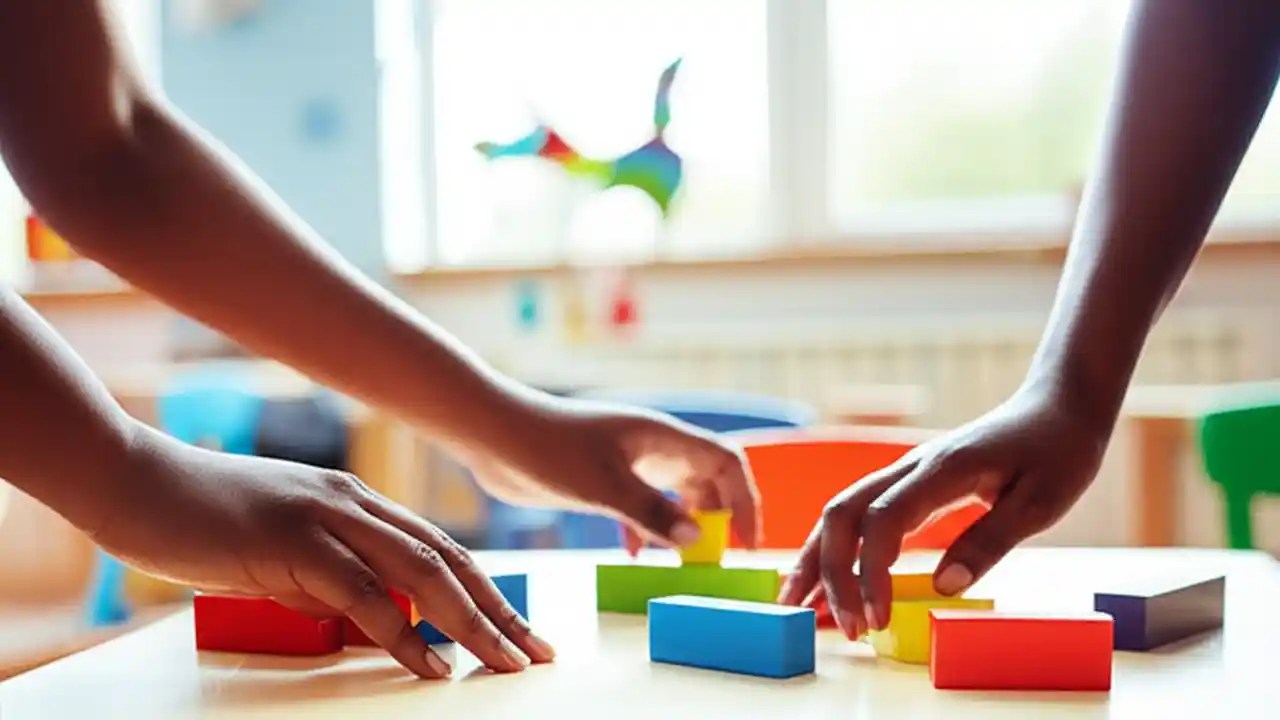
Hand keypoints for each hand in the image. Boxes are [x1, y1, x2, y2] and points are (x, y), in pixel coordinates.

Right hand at [87, 423, 554, 678]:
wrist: (133, 481)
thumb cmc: (200, 520)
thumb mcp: (279, 555)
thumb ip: (325, 581)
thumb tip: (366, 620)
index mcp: (355, 502)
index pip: (440, 549)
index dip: (485, 590)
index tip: (517, 629)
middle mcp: (353, 502)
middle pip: (448, 559)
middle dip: (498, 610)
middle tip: (535, 653)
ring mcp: (325, 515)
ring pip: (421, 572)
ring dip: (469, 623)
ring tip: (504, 664)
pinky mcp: (293, 538)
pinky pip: (363, 590)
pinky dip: (403, 631)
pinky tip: (431, 662)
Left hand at [460, 394, 760, 554]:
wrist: (493, 433)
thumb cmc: (547, 448)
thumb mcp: (603, 486)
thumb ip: (650, 512)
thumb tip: (695, 540)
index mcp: (662, 437)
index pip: (726, 462)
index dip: (745, 500)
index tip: (746, 541)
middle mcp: (651, 447)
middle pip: (705, 479)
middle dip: (718, 518)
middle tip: (716, 558)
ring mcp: (627, 462)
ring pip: (673, 493)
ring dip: (683, 525)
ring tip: (686, 561)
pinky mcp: (602, 479)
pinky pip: (640, 504)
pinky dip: (646, 528)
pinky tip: (636, 552)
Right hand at [778, 386, 1111, 639]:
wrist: (1056, 405)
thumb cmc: (1057, 450)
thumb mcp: (1040, 503)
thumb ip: (988, 541)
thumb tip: (943, 587)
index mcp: (941, 470)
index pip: (882, 521)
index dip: (869, 573)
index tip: (875, 618)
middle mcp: (910, 468)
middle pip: (842, 515)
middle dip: (829, 573)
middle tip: (843, 629)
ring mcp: (904, 474)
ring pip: (839, 513)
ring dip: (816, 559)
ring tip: (796, 606)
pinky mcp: (908, 485)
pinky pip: (858, 516)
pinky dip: (835, 549)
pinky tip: (828, 581)